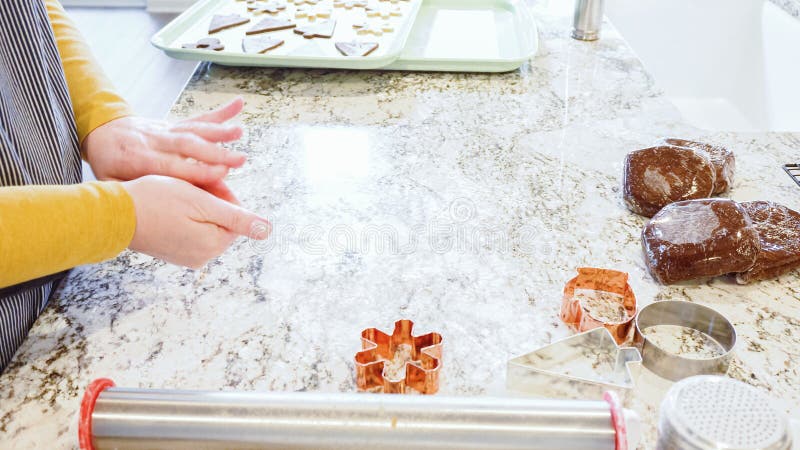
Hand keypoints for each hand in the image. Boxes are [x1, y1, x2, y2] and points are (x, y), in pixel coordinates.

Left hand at [83, 98, 246, 186]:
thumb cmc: (108, 163)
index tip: (221, 174)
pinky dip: (219, 112)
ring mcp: (166, 129)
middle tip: (240, 160)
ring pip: (194, 129)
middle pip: (188, 146)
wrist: (100, 131)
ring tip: (240, 132)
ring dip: (219, 131)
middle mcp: (155, 141)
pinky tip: (238, 105)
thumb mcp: (111, 183)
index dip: (197, 170)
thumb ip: (134, 191)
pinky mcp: (173, 124)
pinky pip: (197, 118)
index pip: (172, 166)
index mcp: (139, 159)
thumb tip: (161, 206)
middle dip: (215, 152)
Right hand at [122, 175, 269, 268]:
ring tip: (176, 194)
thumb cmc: (156, 201)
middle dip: (209, 199)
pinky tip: (168, 206)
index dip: (221, 193)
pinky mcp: (174, 252)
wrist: (114, 213)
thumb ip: (237, 218)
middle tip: (187, 186)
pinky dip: (184, 215)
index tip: (202, 182)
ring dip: (196, 205)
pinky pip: (189, 230)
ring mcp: (187, 257)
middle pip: (221, 219)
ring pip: (205, 222)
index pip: (236, 214)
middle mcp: (203, 257)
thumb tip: (268, 230)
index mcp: (214, 245)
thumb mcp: (202, 202)